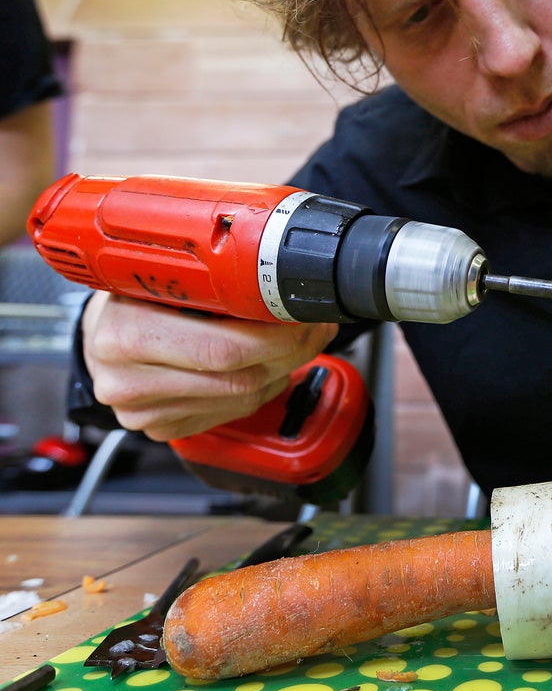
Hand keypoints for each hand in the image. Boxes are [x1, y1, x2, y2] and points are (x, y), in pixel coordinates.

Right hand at [81, 292, 338, 441]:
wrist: (97, 331)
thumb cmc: (131, 295)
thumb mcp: (157, 270)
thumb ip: (208, 272)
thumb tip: (282, 262)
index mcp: (124, 333)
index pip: (223, 347)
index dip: (277, 334)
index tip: (303, 312)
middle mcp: (128, 380)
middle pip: (241, 377)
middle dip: (292, 350)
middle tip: (316, 326)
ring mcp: (144, 411)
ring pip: (244, 397)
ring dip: (283, 369)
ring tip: (296, 341)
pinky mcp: (163, 428)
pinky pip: (234, 412)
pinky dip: (261, 388)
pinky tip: (262, 365)